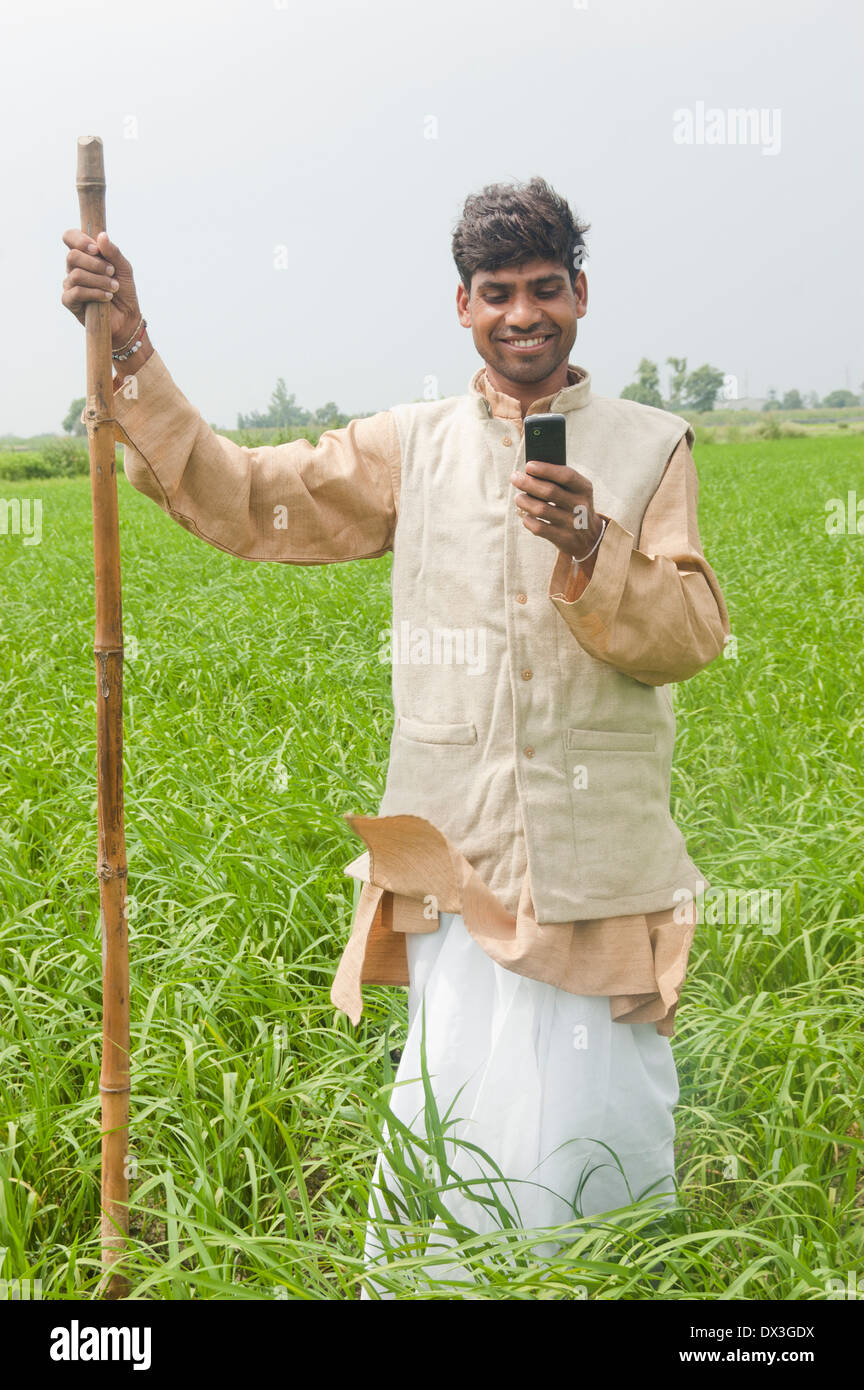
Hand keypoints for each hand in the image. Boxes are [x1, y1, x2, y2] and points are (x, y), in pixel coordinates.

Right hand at [61, 229, 142, 352]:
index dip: (79, 240)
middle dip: (96, 264)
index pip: (70, 237)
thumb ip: (113, 252)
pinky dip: (95, 293)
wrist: (127, 317)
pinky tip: (107, 297)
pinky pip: (77, 292)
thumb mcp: (124, 268)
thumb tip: (101, 235)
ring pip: (77, 275)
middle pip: (72, 256)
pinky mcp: (69, 301)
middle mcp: (73, 267)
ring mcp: (69, 284)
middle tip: (112, 272)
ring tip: (114, 287)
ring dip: (99, 280)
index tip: (96, 249)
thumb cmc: (123, 290)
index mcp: (84, 255)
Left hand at [510, 460, 606, 572]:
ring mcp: (572, 523)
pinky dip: (528, 520)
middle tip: (514, 478)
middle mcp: (580, 505)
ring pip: (541, 509)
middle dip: (528, 483)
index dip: (546, 470)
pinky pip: (539, 528)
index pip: (566, 476)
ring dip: (524, 501)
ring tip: (518, 498)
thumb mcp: (576, 491)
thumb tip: (529, 472)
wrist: (590, 536)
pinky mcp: (563, 538)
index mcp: (584, 489)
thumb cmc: (574, 505)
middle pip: (550, 491)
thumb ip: (558, 480)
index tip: (529, 466)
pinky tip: (526, 515)